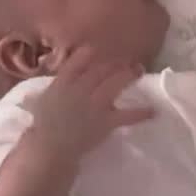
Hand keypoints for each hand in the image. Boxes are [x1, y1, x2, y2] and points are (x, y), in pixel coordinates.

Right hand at [25, 48, 154, 157]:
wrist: (50, 146)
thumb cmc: (43, 125)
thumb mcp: (43, 99)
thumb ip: (55, 86)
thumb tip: (60, 78)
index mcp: (63, 82)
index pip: (78, 61)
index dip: (90, 53)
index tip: (99, 49)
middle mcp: (81, 88)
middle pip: (102, 69)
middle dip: (116, 62)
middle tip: (126, 60)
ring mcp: (95, 103)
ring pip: (116, 83)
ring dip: (129, 75)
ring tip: (139, 70)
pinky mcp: (106, 121)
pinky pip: (128, 115)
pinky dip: (141, 113)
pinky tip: (152, 111)